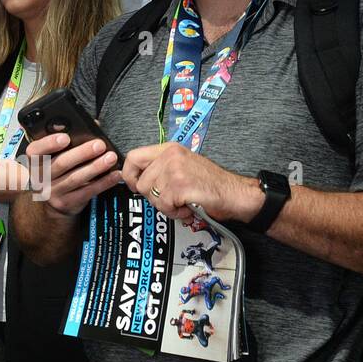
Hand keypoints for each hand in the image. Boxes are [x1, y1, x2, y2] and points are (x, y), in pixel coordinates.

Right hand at [25, 133, 122, 216]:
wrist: (53, 202)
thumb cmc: (58, 171)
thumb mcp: (55, 156)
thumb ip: (69, 139)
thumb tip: (93, 125)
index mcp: (36, 161)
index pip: (35, 151)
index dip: (49, 144)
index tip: (65, 137)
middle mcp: (41, 177)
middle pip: (60, 164)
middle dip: (82, 153)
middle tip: (99, 145)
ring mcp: (52, 192)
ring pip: (75, 178)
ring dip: (95, 167)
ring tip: (110, 158)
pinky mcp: (66, 202)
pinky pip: (86, 192)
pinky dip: (103, 183)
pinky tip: (114, 174)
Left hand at [121, 143, 262, 223]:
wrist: (233, 193)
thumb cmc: (209, 183)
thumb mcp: (181, 166)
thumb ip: (160, 168)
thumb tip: (136, 180)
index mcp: (168, 149)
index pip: (133, 157)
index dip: (129, 175)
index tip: (135, 186)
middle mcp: (170, 156)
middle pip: (141, 183)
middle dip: (153, 197)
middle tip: (170, 199)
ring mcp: (175, 169)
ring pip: (152, 196)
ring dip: (166, 206)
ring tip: (182, 203)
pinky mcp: (180, 185)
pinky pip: (165, 206)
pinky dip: (176, 213)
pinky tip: (188, 208)